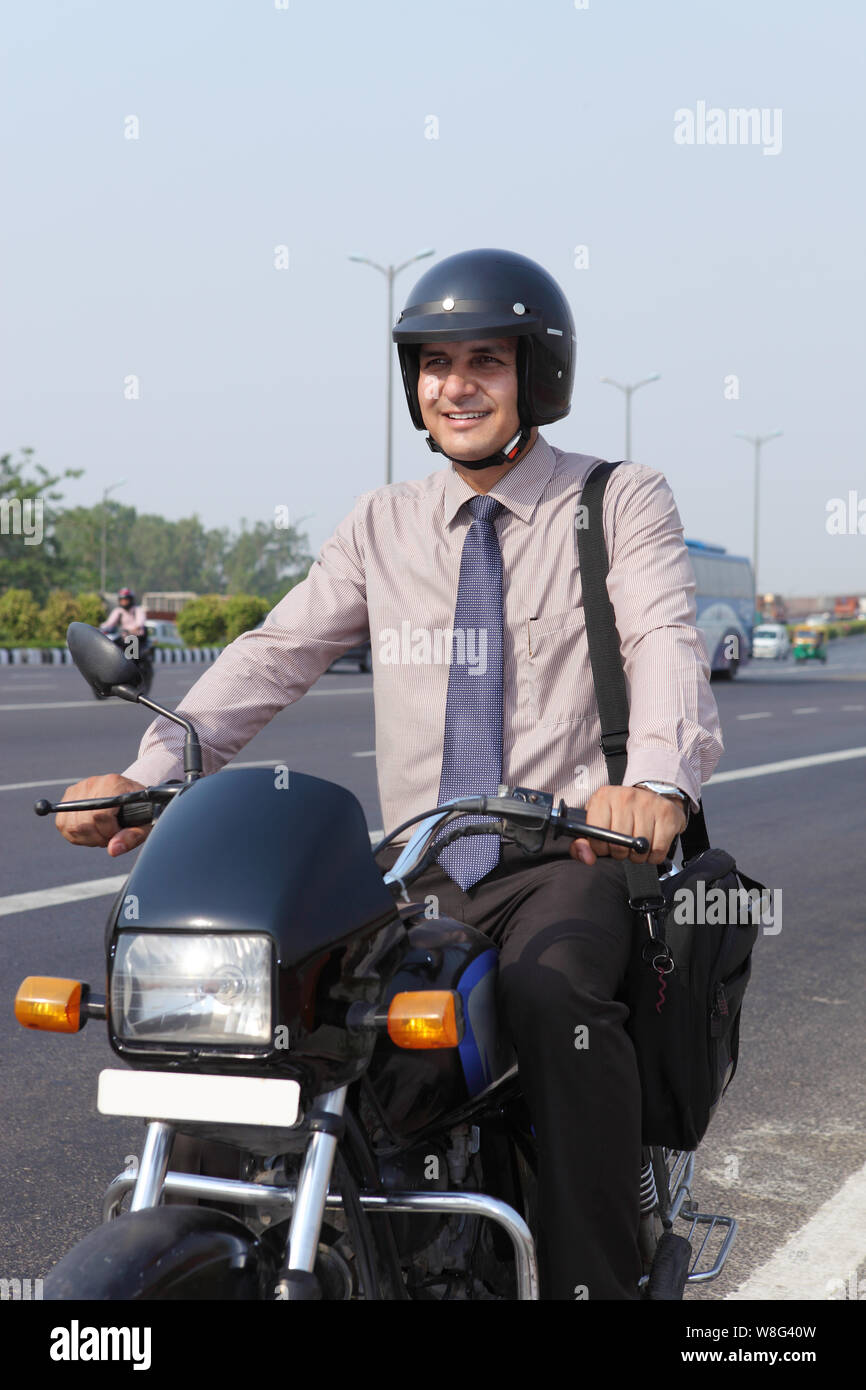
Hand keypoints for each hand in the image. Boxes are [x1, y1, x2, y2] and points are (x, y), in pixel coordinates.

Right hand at [55, 774, 150, 856]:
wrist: (132, 797)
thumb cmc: (141, 811)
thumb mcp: (145, 824)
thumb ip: (131, 837)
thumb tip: (113, 849)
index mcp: (114, 784)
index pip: (99, 814)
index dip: (108, 831)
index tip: (118, 832)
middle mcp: (93, 783)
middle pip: (83, 822)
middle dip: (98, 837)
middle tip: (111, 835)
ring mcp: (78, 789)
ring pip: (70, 825)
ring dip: (87, 838)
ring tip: (102, 833)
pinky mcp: (68, 798)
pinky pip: (62, 824)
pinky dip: (76, 835)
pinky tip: (92, 832)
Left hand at [569, 785, 686, 865]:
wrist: (651, 794)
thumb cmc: (620, 812)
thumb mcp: (596, 821)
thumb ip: (582, 842)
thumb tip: (586, 857)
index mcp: (603, 797)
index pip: (597, 834)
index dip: (600, 848)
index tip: (605, 846)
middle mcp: (625, 796)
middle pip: (620, 844)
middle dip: (620, 853)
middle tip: (623, 846)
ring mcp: (648, 803)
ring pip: (640, 849)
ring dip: (638, 856)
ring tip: (637, 845)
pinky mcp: (667, 813)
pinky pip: (658, 850)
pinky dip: (654, 856)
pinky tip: (651, 844)